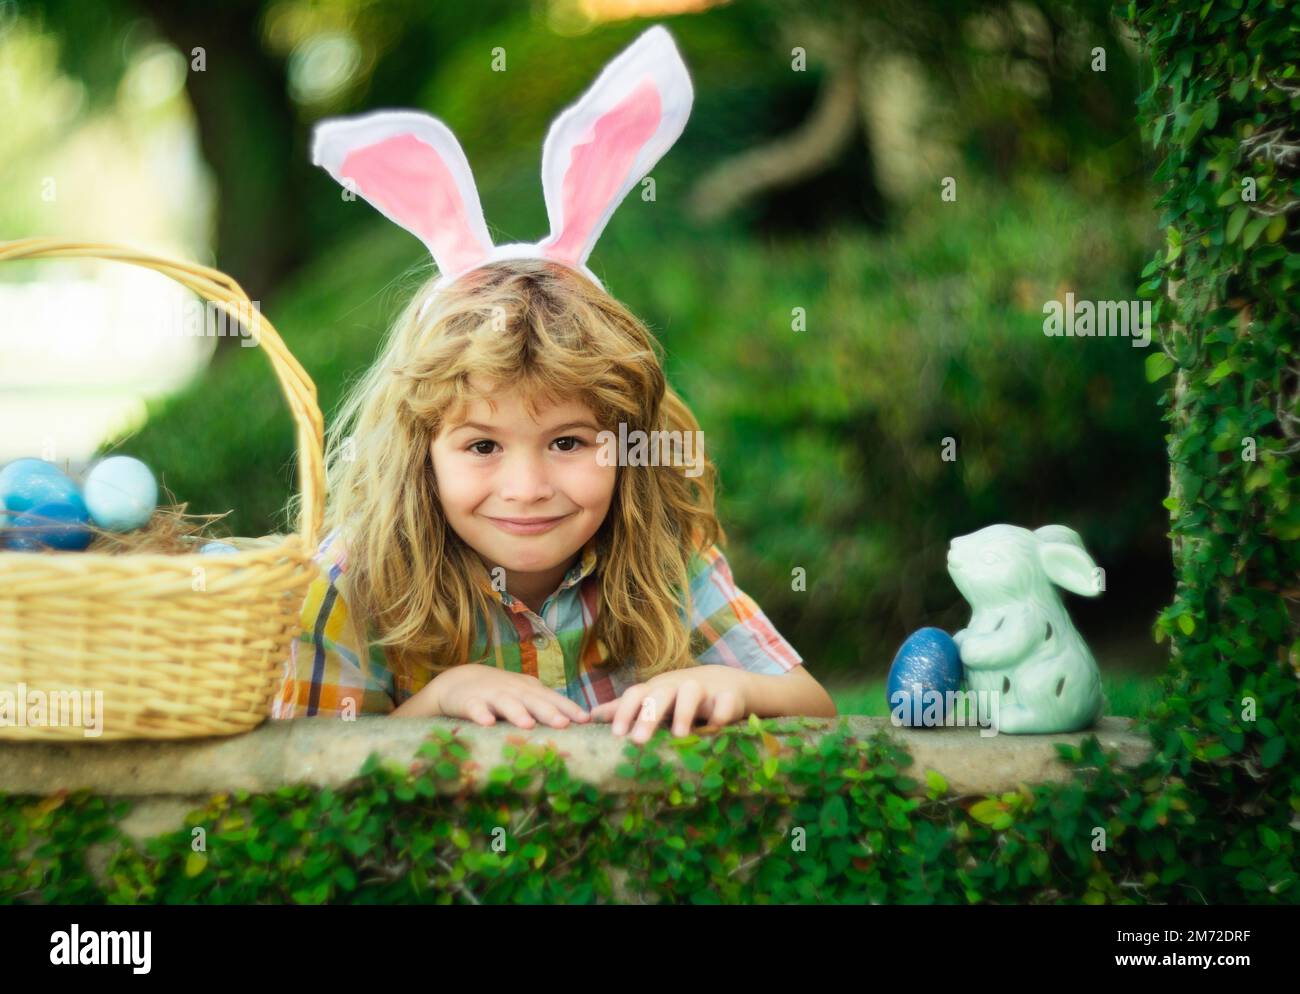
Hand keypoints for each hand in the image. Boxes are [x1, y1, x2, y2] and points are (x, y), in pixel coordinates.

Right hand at [406, 663, 590, 729]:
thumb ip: (546, 709)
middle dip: (549, 712)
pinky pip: (475, 708)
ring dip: (517, 712)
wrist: (459, 682)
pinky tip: (486, 724)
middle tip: (563, 724)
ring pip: (506, 703)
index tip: (586, 721)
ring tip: (528, 725)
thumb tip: (577, 727)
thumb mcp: (524, 698)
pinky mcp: (468, 701)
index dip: (569, 708)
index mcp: (530, 690)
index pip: (553, 699)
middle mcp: (514, 691)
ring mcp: (491, 695)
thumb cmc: (501, 695)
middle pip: (533, 700)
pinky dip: (480, 714)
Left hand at [589, 666, 752, 743]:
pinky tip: (716, 728)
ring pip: (692, 693)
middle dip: (648, 716)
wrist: (725, 684)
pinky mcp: (728, 697)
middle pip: (659, 695)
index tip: (615, 735)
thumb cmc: (680, 697)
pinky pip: (725, 703)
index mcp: (656, 689)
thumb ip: (625, 709)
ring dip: (684, 712)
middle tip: (637, 741)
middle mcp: (676, 686)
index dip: (624, 712)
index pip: (635, 694)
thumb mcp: (653, 700)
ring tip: (679, 736)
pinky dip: (721, 713)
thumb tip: (591, 715)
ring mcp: (704, 689)